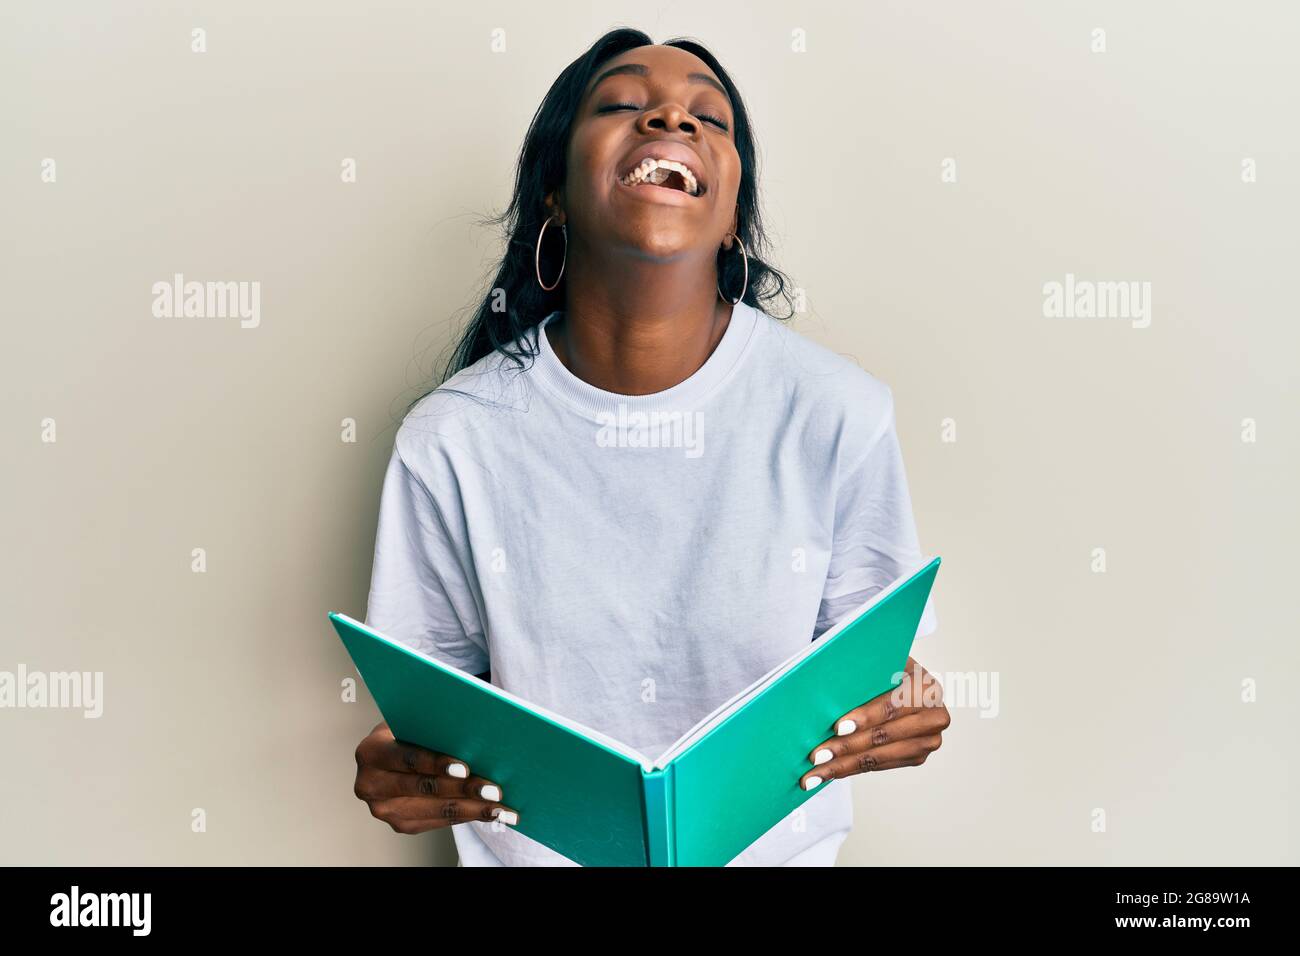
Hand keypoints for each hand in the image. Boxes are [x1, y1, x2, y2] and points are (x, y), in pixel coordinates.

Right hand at [354, 721, 518, 833]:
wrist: (391, 754)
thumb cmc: (410, 731)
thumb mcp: (413, 721)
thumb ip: (433, 726)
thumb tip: (477, 728)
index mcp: (371, 752)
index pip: (407, 758)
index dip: (436, 763)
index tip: (465, 768)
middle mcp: (371, 785)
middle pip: (425, 788)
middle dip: (463, 790)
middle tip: (494, 791)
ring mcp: (385, 809)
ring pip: (436, 810)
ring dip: (473, 809)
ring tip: (500, 807)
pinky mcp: (401, 824)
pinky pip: (440, 822)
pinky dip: (468, 816)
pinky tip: (491, 812)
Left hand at [797, 657, 949, 789]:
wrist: (903, 681)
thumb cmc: (885, 670)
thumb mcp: (879, 663)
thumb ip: (863, 674)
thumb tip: (827, 688)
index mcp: (926, 687)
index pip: (892, 706)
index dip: (865, 717)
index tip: (838, 727)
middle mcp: (934, 716)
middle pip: (883, 736)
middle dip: (847, 747)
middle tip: (817, 755)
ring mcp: (928, 740)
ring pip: (879, 757)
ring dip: (843, 766)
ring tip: (815, 773)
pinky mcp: (917, 757)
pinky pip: (879, 766)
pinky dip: (851, 769)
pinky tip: (829, 772)